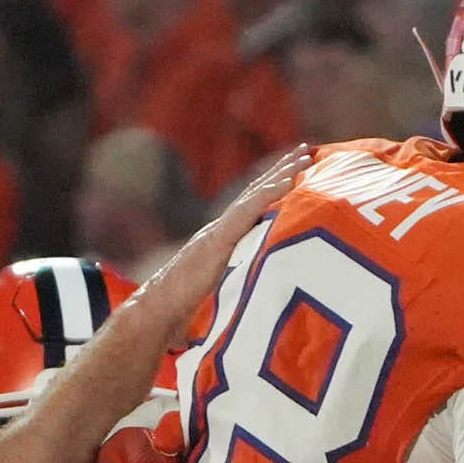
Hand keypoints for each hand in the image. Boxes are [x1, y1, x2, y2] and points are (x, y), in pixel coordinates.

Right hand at [126, 148, 310, 345]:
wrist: (157, 312)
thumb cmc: (185, 312)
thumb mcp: (220, 294)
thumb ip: (237, 286)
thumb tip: (259, 298)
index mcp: (224, 241)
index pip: (252, 208)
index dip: (273, 188)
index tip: (295, 171)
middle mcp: (222, 230)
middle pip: (256, 193)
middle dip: (281, 170)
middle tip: (305, 151)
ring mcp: (219, 232)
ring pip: (254, 196)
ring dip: (281, 175)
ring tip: (304, 158)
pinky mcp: (217, 240)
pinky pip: (247, 212)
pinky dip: (267, 196)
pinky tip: (287, 182)